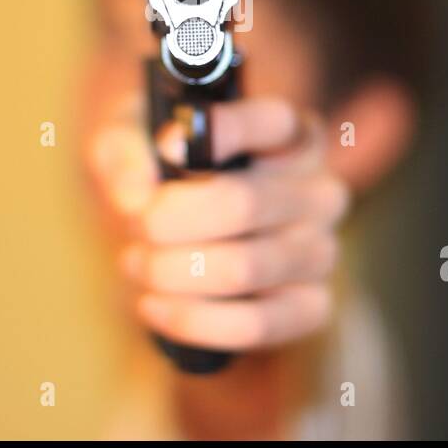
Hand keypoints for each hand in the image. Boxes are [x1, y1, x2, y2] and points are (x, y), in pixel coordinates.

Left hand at [90, 97, 348, 351]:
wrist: (175, 238)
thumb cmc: (160, 175)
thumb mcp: (131, 142)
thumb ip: (126, 151)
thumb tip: (138, 193)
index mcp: (290, 134)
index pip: (272, 122)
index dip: (220, 132)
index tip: (167, 147)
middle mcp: (319, 189)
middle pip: (244, 203)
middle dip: (169, 220)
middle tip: (137, 224)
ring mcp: (321, 251)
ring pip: (242, 269)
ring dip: (170, 271)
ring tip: (136, 262)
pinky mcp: (311, 306)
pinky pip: (254, 325)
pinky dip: (190, 318)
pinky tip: (152, 303)